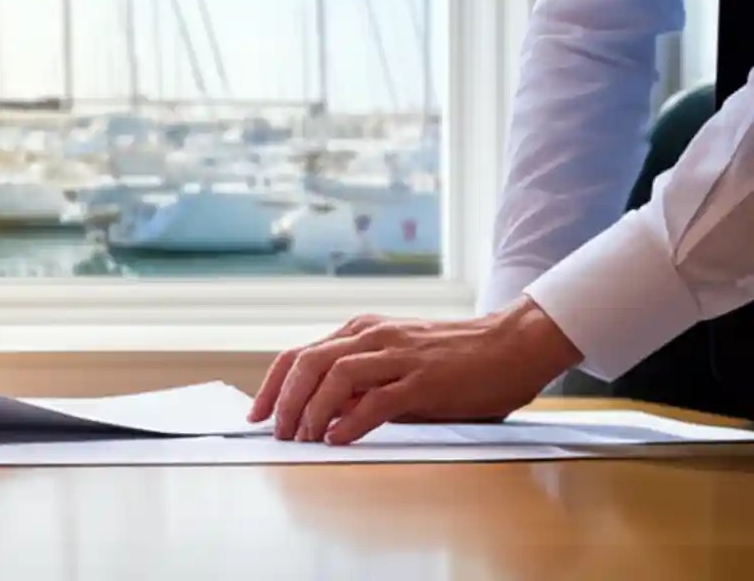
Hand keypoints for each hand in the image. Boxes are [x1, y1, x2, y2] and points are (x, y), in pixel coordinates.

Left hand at [247, 296, 582, 444]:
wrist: (512, 344)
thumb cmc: (455, 358)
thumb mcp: (396, 361)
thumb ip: (361, 381)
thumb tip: (323, 413)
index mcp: (361, 330)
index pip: (299, 354)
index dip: (272, 385)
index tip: (257, 415)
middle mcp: (373, 336)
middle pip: (308, 363)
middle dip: (284, 401)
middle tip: (277, 434)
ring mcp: (398, 355)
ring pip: (336, 377)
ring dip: (311, 411)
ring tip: (303, 439)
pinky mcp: (423, 379)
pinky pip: (377, 400)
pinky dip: (351, 421)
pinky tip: (338, 439)